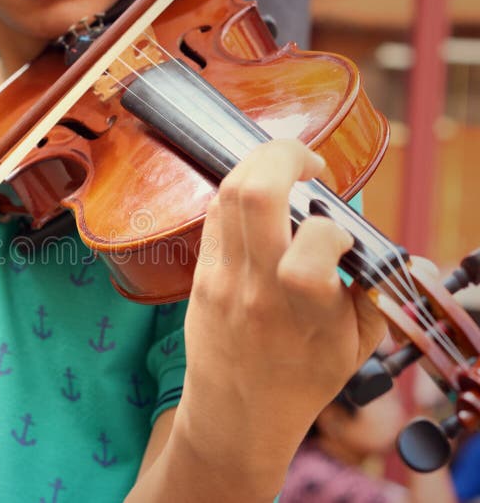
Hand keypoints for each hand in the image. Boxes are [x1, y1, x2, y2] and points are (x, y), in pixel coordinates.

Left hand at [179, 139, 386, 493]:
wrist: (236, 413)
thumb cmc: (301, 381)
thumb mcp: (356, 345)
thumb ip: (370, 290)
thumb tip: (370, 243)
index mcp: (305, 312)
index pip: (315, 243)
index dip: (334, 225)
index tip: (338, 236)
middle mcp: (256, 289)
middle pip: (254, 195)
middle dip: (285, 155)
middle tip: (309, 163)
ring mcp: (220, 279)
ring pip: (227, 194)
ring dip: (259, 166)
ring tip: (285, 173)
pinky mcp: (198, 275)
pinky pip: (214, 214)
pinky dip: (239, 193)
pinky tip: (260, 201)